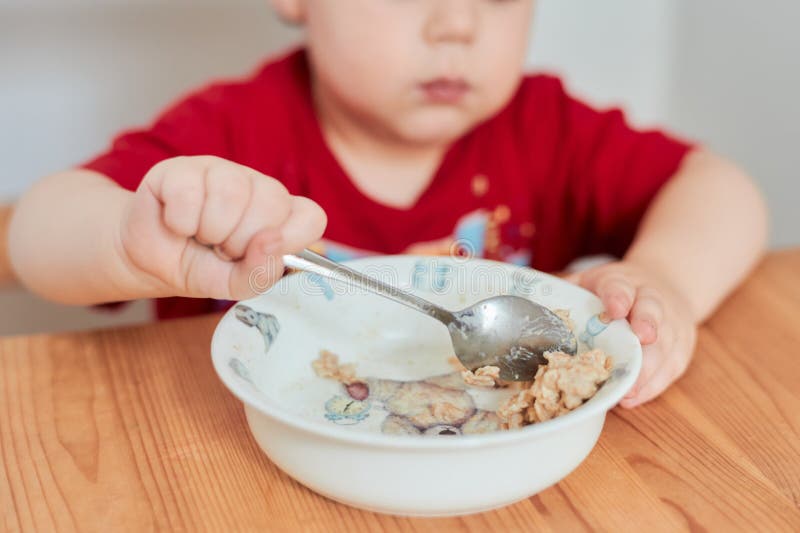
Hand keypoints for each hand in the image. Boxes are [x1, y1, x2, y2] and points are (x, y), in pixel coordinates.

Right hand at [118, 156, 325, 299]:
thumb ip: (260, 273)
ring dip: (209, 231)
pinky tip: (177, 223)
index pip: (312, 217)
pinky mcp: (184, 168)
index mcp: (281, 216)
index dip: (293, 237)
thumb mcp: (236, 285)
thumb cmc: (200, 266)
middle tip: (222, 249)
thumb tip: (271, 242)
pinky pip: (190, 195)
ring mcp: (223, 171)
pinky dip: (180, 222)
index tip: (264, 252)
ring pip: (232, 197)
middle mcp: (259, 187)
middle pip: (273, 205)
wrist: (148, 261)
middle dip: (241, 242)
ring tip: (200, 236)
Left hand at [567, 260, 697, 406]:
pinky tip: (635, 397)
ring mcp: (672, 322)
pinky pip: (672, 366)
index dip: (618, 296)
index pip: (620, 285)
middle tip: (641, 341)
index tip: (613, 309)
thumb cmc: (616, 290)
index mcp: (623, 281)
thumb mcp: (591, 281)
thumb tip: (528, 302)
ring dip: (649, 368)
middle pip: (652, 311)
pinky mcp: (683, 346)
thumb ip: (566, 292)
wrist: (667, 284)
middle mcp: (652, 298)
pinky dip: (654, 384)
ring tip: (628, 390)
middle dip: (647, 325)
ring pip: (666, 344)